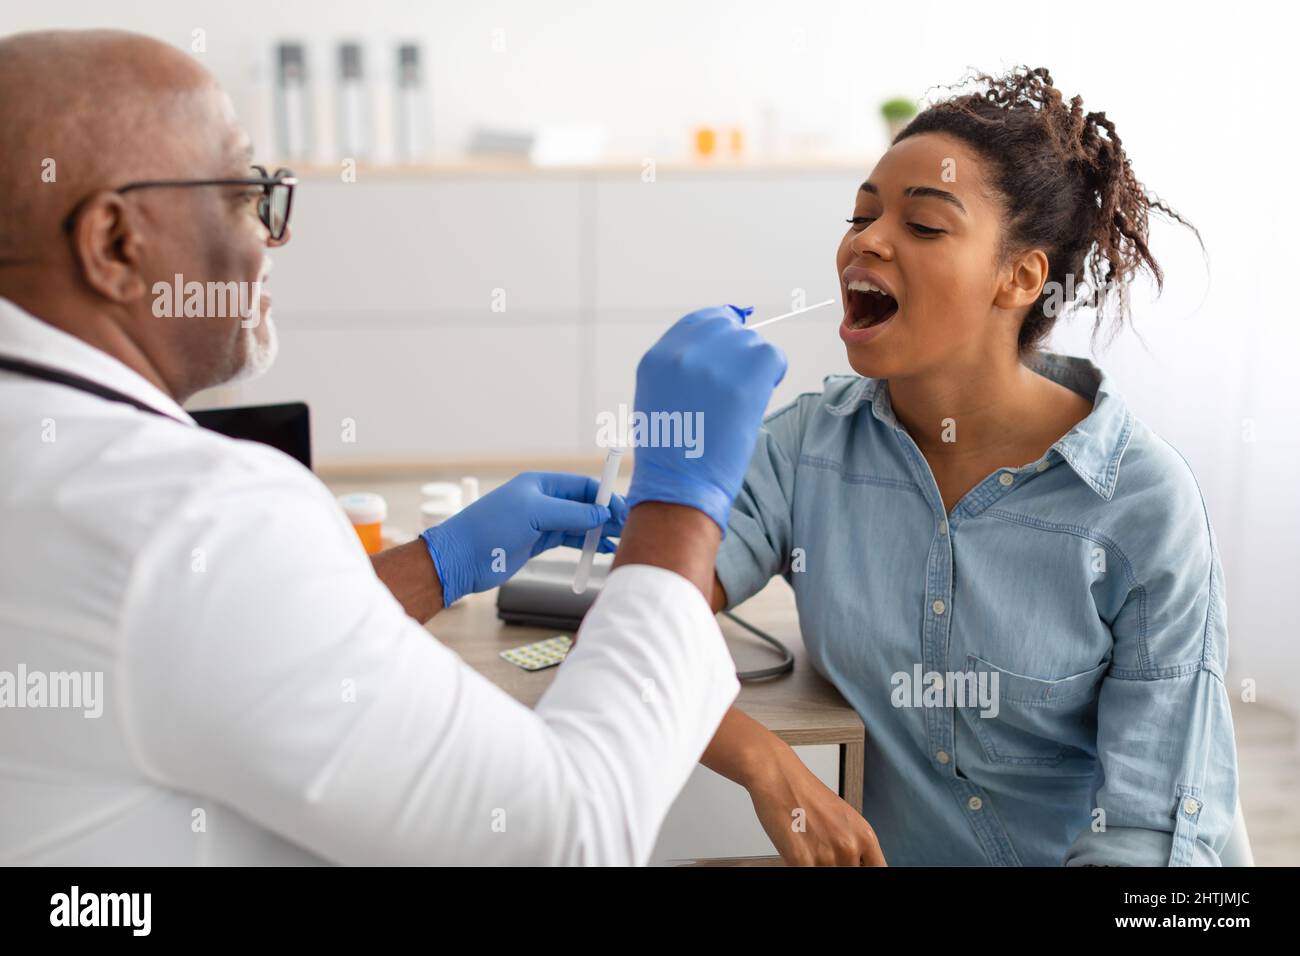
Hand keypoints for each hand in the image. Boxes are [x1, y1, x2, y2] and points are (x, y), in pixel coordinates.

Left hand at [420, 471, 626, 605]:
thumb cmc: (490, 527)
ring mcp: (540, 522)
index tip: (622, 510)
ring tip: (619, 541)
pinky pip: (569, 540)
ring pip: (578, 523)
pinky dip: (586, 544)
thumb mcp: (535, 515)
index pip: (582, 485)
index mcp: (540, 484)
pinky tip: (601, 550)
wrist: (461, 557)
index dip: (604, 496)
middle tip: (627, 527)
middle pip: (583, 504)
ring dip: (599, 531)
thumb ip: (572, 513)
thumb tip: (602, 512)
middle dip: (605, 514)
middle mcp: (542, 500)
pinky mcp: (537, 542)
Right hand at [626, 305, 786, 533]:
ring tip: (738, 404)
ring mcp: (717, 360)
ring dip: (753, 370)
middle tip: (740, 383)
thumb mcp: (658, 399)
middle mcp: (684, 351)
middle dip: (738, 352)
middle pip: (729, 327)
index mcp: (658, 357)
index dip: (721, 332)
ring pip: (753, 344)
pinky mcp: (748, 372)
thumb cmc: (672, 454)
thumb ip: (680, 369)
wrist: (680, 486)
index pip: (699, 322)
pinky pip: (774, 357)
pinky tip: (755, 401)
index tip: (731, 349)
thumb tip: (717, 351)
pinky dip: (772, 377)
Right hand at [749, 748, 886, 865]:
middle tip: (822, 852)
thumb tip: (855, 862)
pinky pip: (805, 875)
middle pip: (850, 874)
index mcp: (865, 836)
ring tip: (808, 848)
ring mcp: (827, 856)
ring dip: (816, 866)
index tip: (856, 867)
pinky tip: (796, 853)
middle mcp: (850, 847)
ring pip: (826, 875)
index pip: (879, 871)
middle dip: (835, 866)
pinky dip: (799, 865)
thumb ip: (854, 844)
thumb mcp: (844, 818)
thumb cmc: (806, 794)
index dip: (863, 870)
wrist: (779, 778)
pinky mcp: (802, 861)